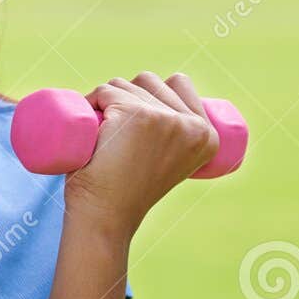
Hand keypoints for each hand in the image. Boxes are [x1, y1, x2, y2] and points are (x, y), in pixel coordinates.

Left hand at [63, 71, 219, 239]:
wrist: (105, 218)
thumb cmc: (126, 193)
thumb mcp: (167, 159)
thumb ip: (174, 136)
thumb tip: (168, 94)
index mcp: (209, 136)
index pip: (179, 83)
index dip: (150, 92)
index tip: (134, 122)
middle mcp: (193, 125)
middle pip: (150, 81)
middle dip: (126, 95)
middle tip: (113, 133)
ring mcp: (164, 118)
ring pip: (124, 84)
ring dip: (106, 100)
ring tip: (101, 135)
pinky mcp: (135, 114)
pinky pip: (105, 90)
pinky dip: (91, 101)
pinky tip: (89, 123)